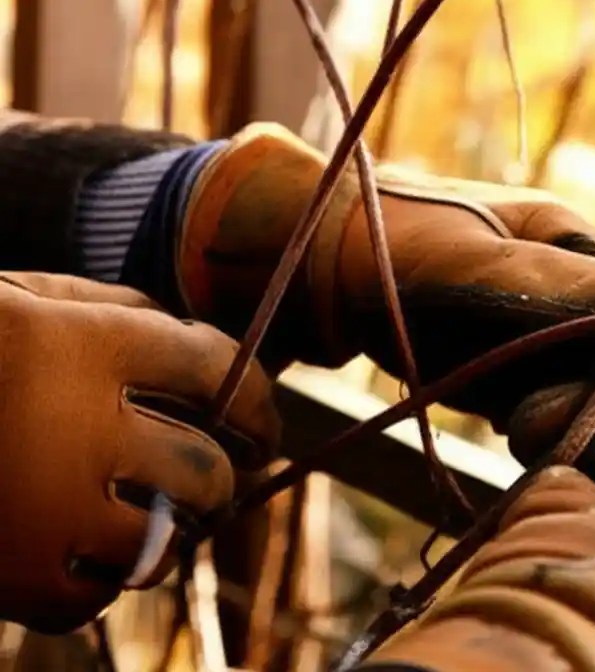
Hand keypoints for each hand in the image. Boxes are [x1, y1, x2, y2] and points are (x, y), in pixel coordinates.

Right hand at [0, 273, 279, 633]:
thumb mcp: (20, 300)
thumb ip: (114, 312)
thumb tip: (209, 348)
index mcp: (75, 343)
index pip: (217, 368)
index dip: (258, 395)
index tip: (265, 420)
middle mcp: (70, 427)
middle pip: (207, 470)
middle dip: (223, 476)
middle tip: (220, 478)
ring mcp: (39, 510)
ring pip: (163, 543)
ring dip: (169, 531)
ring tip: (149, 513)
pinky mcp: (6, 579)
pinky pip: (95, 597)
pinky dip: (100, 579)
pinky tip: (81, 549)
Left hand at [178, 123, 594, 464]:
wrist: (317, 264)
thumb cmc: (385, 245)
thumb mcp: (461, 260)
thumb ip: (546, 285)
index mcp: (574, 247)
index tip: (593, 432)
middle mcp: (576, 290)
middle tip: (532, 440)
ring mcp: (549, 334)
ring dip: (575, 429)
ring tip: (513, 435)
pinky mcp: (519, 372)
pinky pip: (562, 412)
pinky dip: (549, 436)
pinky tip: (510, 436)